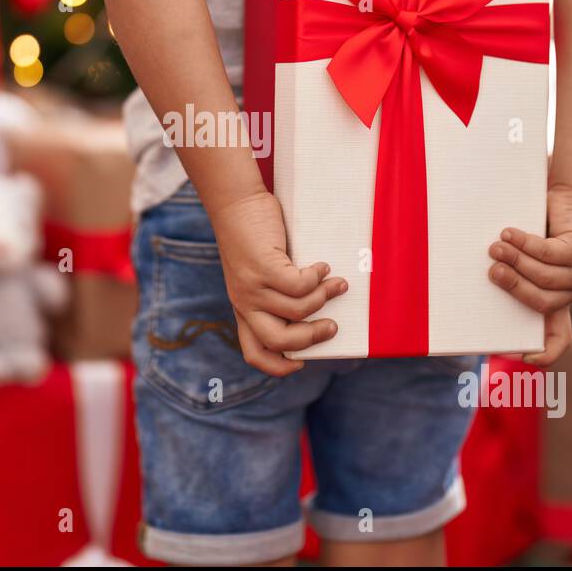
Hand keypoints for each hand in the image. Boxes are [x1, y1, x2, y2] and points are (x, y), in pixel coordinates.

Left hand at [209, 190, 348, 376]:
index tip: (302, 363)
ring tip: (337, 284)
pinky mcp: (263, 267)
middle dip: (312, 338)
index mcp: (244, 309)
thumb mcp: (257, 274)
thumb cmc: (252, 237)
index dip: (278, 367)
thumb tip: (320, 308)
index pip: (254, 352)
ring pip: (297, 311)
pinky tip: (322, 266)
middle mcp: (245, 302)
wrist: (235, 203)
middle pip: (279, 342)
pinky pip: (299, 286)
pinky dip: (317, 278)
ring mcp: (252, 285)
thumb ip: (276, 294)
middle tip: (333, 326)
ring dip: (324, 298)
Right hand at [487, 183, 571, 365]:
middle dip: (512, 287)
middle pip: (541, 303)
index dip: (547, 352)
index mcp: (559, 301)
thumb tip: (479, 279)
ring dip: (515, 261)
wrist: (568, 198)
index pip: (560, 337)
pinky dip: (525, 243)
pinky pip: (550, 253)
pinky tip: (509, 232)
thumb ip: (512, 274)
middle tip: (490, 271)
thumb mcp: (524, 259)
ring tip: (495, 246)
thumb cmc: (539, 229)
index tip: (527, 358)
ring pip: (545, 277)